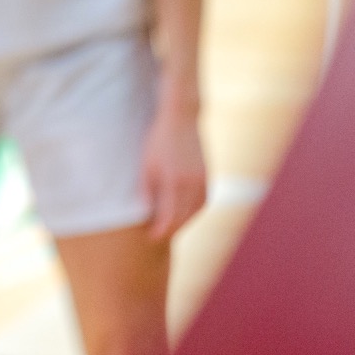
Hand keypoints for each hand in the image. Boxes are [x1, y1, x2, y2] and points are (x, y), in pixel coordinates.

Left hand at [141, 102, 207, 241]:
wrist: (182, 118)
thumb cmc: (159, 140)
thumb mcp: (147, 164)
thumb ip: (147, 189)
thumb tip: (146, 212)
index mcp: (175, 182)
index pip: (169, 217)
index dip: (160, 230)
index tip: (151, 236)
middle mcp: (192, 184)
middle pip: (184, 218)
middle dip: (171, 229)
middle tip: (158, 235)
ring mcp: (203, 181)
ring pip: (195, 212)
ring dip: (183, 222)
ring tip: (170, 226)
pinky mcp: (208, 177)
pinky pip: (202, 202)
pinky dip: (193, 211)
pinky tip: (183, 212)